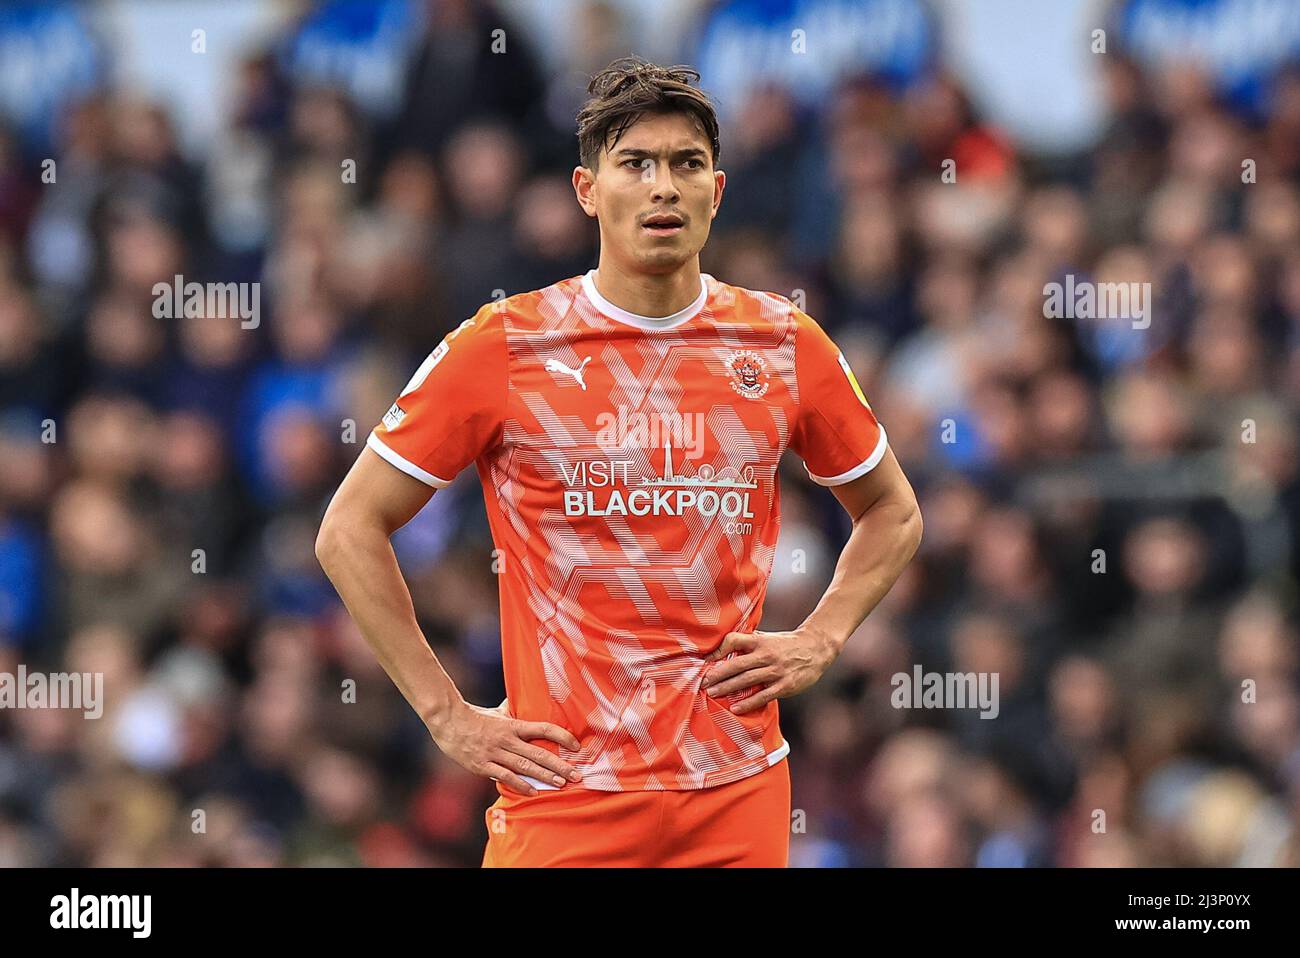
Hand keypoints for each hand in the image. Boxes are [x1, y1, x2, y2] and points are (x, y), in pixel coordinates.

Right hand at [427, 699, 581, 795]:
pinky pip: (505, 776)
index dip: (562, 736)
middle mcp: (507, 739)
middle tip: (577, 775)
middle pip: (539, 753)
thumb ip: (512, 711)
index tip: (577, 746)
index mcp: (513, 725)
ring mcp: (495, 753)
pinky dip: (520, 785)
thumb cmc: (474, 716)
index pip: (544, 729)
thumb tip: (523, 702)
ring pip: (525, 766)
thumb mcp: (496, 712)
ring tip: (561, 784)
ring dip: (545, 776)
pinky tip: (533, 791)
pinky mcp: (483, 765)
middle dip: (560, 765)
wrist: (448, 721)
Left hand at [700, 627, 840, 714]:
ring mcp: (776, 671)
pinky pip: (763, 695)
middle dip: (717, 674)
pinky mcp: (784, 686)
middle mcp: (766, 655)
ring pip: (747, 680)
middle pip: (736, 664)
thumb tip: (724, 645)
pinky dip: (748, 703)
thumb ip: (749, 641)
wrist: (817, 648)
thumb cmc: (787, 643)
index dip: (718, 650)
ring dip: (727, 688)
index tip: (705, 660)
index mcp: (759, 641)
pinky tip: (735, 708)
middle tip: (703, 683)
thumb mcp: (768, 637)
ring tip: (712, 694)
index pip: (734, 640)